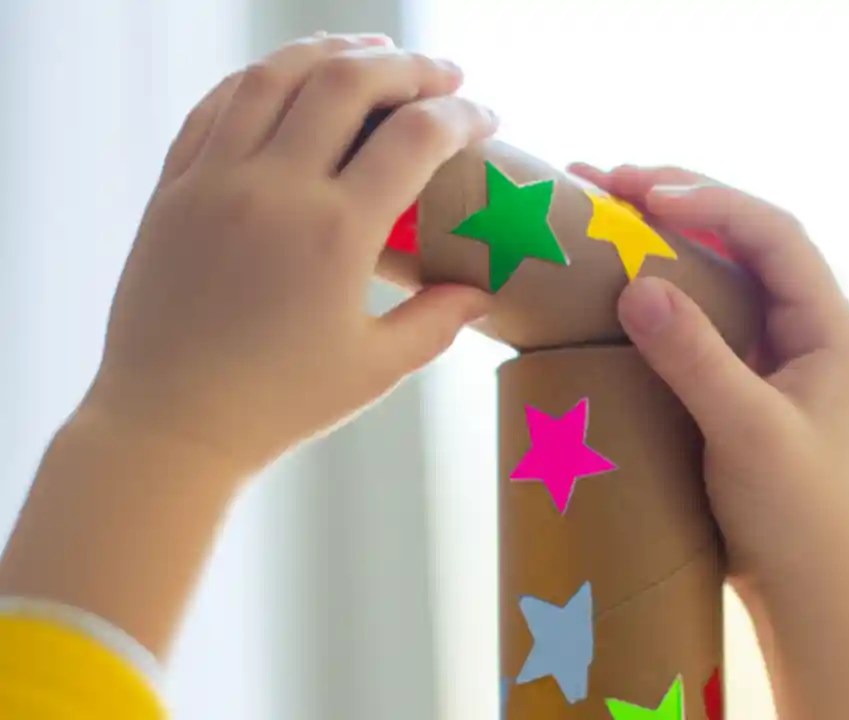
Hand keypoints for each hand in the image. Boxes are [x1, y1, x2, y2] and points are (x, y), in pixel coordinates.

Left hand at [87, 34, 497, 478]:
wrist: (169, 426)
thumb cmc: (279, 405)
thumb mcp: (376, 369)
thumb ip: (436, 322)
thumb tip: (481, 292)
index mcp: (336, 235)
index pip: (415, 137)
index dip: (462, 116)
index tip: (487, 117)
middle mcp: (274, 190)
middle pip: (349, 80)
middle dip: (409, 65)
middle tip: (445, 74)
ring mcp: (216, 181)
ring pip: (277, 74)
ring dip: (335, 50)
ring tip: (374, 52)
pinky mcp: (175, 188)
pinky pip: (218, 104)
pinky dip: (262, 77)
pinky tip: (291, 77)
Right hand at [573, 163, 848, 586]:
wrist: (809, 589)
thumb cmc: (796, 514)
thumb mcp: (747, 432)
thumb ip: (697, 358)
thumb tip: (637, 286)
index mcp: (830, 327)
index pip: (774, 234)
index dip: (711, 201)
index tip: (644, 192)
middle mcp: (808, 328)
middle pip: (745, 240)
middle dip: (679, 203)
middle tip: (608, 182)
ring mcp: (777, 354)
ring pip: (722, 272)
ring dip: (666, 238)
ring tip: (604, 210)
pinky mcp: (745, 380)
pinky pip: (705, 314)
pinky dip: (663, 288)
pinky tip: (622, 281)